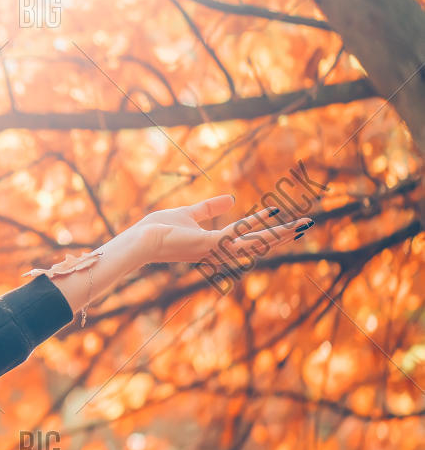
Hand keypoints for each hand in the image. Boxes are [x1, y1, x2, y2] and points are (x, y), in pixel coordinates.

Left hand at [137, 194, 311, 265]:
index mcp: (215, 245)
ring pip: (256, 242)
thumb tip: (231, 199)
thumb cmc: (159, 229)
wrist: (142, 239)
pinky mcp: (212, 244)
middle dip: (282, 235)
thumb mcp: (189, 214)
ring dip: (281, 233)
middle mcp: (220, 250)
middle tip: (306, 226)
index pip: (246, 237)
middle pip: (258, 243)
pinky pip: (241, 233)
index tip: (282, 218)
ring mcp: (217, 249)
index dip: (264, 228)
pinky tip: (276, 215)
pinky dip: (259, 224)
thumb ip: (209, 208)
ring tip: (304, 225)